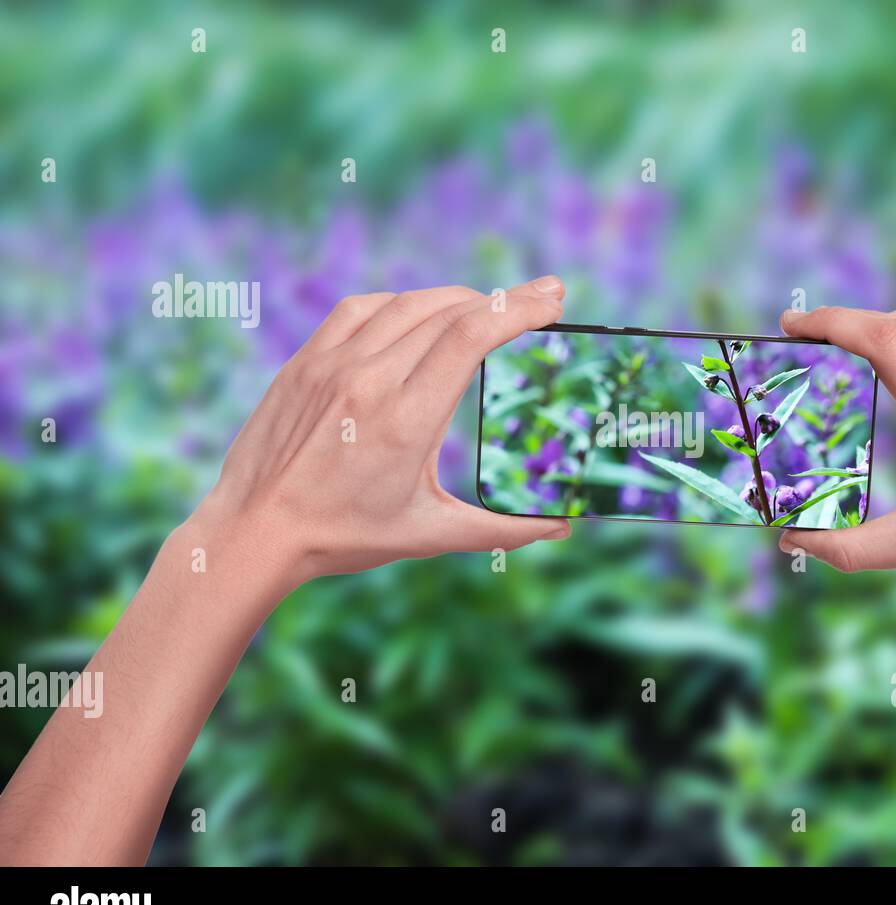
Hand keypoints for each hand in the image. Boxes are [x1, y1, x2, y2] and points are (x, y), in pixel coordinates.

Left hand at [193, 277, 571, 582]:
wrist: (254, 532)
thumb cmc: (343, 537)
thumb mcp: (429, 535)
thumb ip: (501, 531)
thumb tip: (561, 531)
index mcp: (405, 420)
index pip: (470, 337)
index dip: (518, 308)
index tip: (554, 299)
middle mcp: (368, 381)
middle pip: (448, 312)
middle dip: (503, 300)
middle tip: (544, 297)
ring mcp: (331, 365)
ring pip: (407, 304)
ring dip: (456, 298)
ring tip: (489, 306)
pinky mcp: (305, 362)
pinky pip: (361, 309)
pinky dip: (401, 303)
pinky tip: (420, 313)